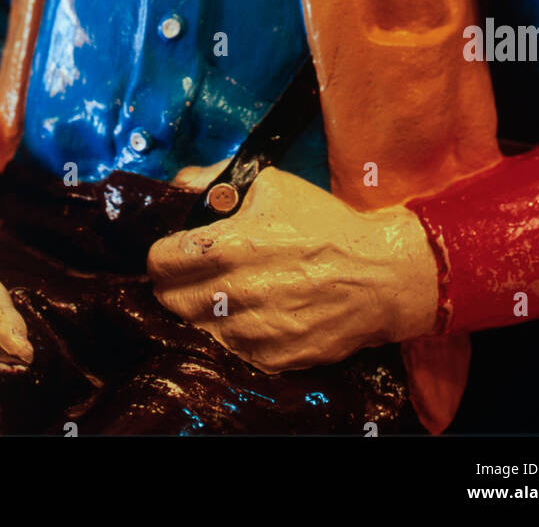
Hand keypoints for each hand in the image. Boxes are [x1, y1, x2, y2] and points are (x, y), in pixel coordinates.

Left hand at [149, 165, 438, 372]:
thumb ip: (215, 179)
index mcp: (228, 246)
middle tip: (195, 273)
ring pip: (196, 328)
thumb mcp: (272, 183)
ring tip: (225, 293)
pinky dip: (232, 334)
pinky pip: (230, 350)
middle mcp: (234, 294)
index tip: (173, 252)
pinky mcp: (270, 359)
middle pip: (169, 300)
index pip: (159, 262)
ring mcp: (251, 333)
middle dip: (175, 284)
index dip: (161, 254)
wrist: (379, 275)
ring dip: (202, 311)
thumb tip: (178, 185)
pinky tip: (252, 314)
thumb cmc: (324, 224)